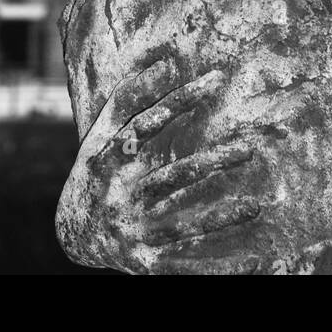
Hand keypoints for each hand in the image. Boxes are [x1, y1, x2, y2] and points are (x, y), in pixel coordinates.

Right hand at [56, 60, 266, 274]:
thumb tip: (167, 63)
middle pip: (172, 176)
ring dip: (220, 218)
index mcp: (107, 161)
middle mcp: (119, 197)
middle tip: (251, 149)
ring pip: (181, 225)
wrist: (74, 234)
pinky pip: (184, 267)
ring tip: (256, 206)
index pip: (145, 124)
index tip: (215, 79)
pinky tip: (252, 262)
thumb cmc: (95, 172)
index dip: (179, 100)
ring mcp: (132, 232)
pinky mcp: (144, 262)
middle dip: (212, 162)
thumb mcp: (102, 134)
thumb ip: (130, 98)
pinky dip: (216, 269)